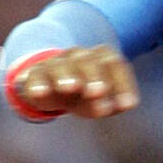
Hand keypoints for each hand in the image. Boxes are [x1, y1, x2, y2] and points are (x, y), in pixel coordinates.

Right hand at [14, 45, 139, 118]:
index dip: (122, 85)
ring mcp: (56, 64)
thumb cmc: (84, 95)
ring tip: (69, 88)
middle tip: (98, 92)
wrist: (50, 87)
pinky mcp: (35, 74)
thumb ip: (113, 103)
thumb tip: (126, 105)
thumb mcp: (101, 100)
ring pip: (61, 65)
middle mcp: (78, 57)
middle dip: (94, 76)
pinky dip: (38, 84)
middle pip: (88, 61)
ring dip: (66, 75)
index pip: (115, 65)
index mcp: (100, 60)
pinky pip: (36, 76)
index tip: (127, 106)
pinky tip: (40, 93)